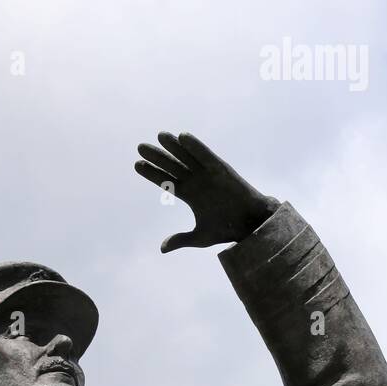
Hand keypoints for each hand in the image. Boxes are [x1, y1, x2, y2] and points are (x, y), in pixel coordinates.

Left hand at [134, 131, 278, 253]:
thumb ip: (181, 239)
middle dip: (157, 157)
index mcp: (190, 195)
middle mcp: (197, 181)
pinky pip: (206, 155)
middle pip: (172, 166)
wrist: (249, 225)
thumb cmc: (227, 229)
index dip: (152, 173)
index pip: (167, 181)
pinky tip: (182, 137)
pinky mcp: (221, 169)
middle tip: (140, 147)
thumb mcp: (199, 237)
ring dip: (173, 147)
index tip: (137, 165)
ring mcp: (208, 174)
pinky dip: (195, 146)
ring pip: (187, 157)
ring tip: (159, 136)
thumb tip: (162, 248)